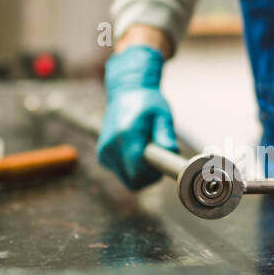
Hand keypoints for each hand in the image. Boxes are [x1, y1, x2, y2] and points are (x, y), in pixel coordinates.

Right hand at [96, 44, 177, 188]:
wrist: (126, 92)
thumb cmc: (148, 103)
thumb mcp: (162, 114)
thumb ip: (165, 134)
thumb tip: (171, 152)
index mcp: (125, 136)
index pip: (137, 173)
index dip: (153, 176)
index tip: (162, 163)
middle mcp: (111, 146)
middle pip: (132, 182)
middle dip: (148, 177)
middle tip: (158, 159)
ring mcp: (104, 152)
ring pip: (127, 179)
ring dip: (140, 173)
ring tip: (147, 151)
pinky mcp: (102, 156)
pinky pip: (121, 173)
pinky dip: (131, 168)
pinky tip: (136, 151)